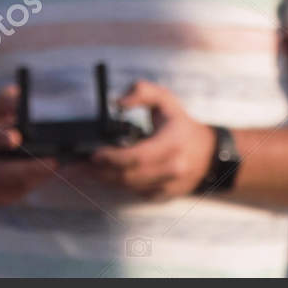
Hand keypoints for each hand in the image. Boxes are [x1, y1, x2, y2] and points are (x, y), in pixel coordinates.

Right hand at [0, 83, 56, 204]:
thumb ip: (3, 100)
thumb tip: (18, 96)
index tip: (17, 137)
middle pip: (0, 171)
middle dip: (28, 168)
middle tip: (54, 161)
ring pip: (11, 187)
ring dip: (36, 178)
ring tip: (59, 165)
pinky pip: (16, 194)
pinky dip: (34, 185)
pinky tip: (50, 174)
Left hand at [90, 80, 216, 199]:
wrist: (209, 154)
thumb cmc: (182, 125)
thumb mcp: (166, 100)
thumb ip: (142, 92)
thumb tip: (117, 102)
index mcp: (172, 143)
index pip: (137, 156)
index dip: (112, 158)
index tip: (93, 154)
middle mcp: (172, 167)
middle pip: (128, 175)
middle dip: (100, 171)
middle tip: (78, 165)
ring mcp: (169, 185)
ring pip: (129, 187)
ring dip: (105, 179)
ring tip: (85, 170)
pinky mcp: (163, 195)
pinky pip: (135, 192)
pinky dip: (119, 185)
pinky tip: (105, 176)